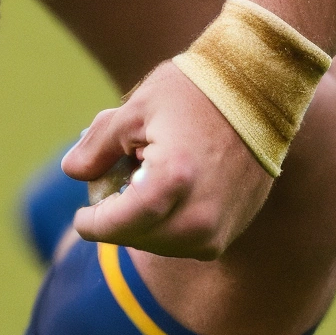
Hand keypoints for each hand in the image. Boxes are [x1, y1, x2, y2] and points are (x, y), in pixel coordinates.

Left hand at [64, 60, 272, 258]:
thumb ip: (97, 146)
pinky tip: (172, 187)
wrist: (263, 90)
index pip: (115, 224)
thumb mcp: (137, 108)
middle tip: (116, 180)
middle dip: (118, 218)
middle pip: (137, 237)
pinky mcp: (235, 227)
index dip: (91, 221)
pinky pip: (189, 241)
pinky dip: (171, 222)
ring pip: (162, 244)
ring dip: (145, 221)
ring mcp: (220, 227)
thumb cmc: (196, 91)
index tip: (81, 214)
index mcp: (172, 181)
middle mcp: (199, 216)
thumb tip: (72, 172)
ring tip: (148, 175)